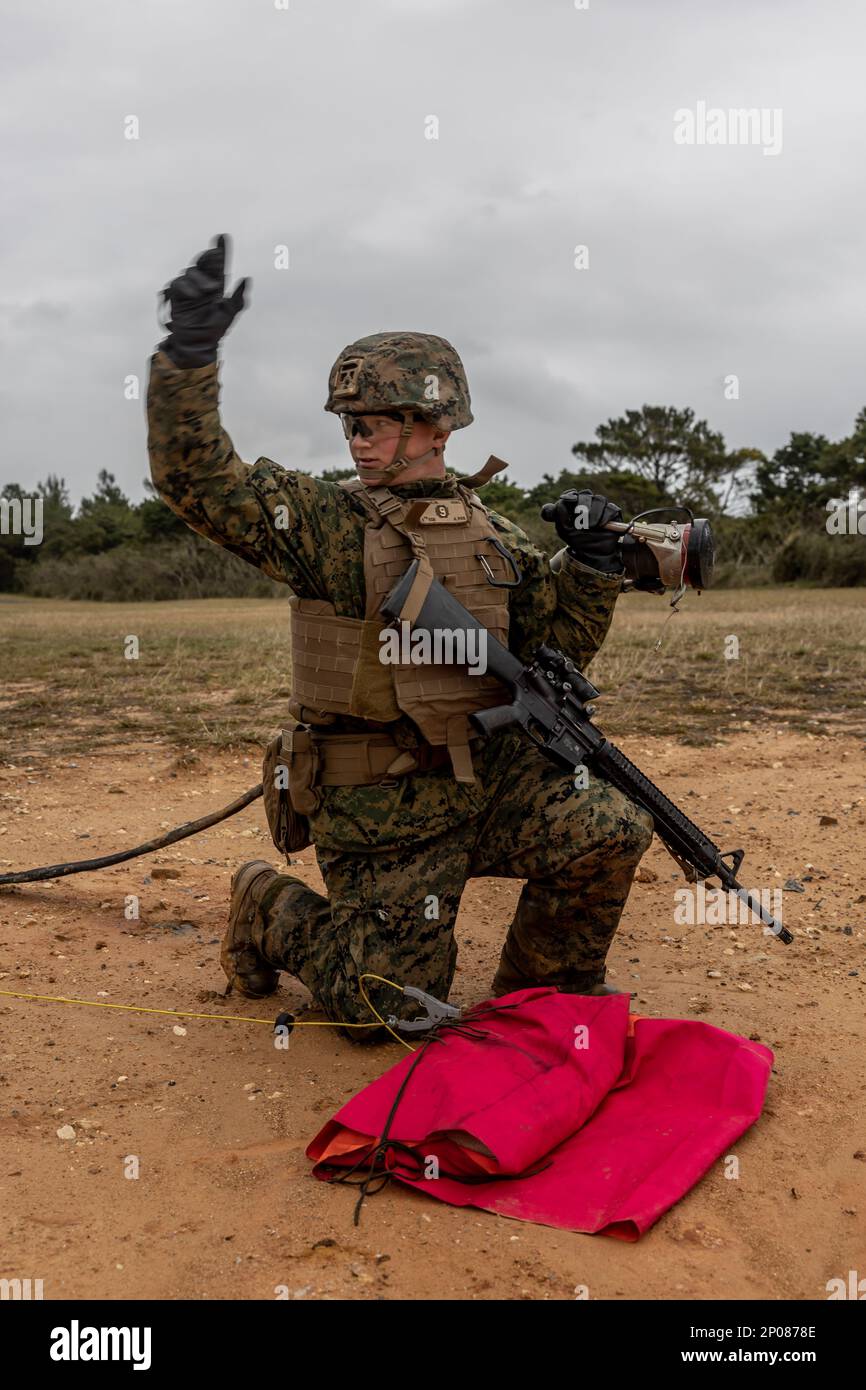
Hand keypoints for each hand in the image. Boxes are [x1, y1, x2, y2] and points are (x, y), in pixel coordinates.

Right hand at [159, 234, 249, 367]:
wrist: (197, 343)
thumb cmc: (214, 330)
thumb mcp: (229, 314)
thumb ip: (238, 298)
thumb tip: (247, 279)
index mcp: (216, 286)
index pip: (218, 265)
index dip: (220, 251)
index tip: (223, 237)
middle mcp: (202, 284)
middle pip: (204, 263)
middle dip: (210, 258)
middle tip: (217, 256)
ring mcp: (189, 288)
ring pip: (192, 272)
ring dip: (201, 279)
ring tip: (210, 290)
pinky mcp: (177, 296)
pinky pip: (179, 284)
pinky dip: (186, 287)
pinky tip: (195, 295)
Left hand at [541, 489, 623, 573]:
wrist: (593, 554)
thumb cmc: (578, 540)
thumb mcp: (564, 529)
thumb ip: (559, 515)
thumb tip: (560, 502)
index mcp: (575, 505)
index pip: (572, 494)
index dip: (570, 498)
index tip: (566, 503)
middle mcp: (589, 503)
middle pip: (586, 495)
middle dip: (582, 506)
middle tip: (580, 520)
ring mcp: (602, 507)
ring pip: (599, 500)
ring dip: (593, 513)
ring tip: (590, 526)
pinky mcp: (613, 513)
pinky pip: (610, 509)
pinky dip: (605, 516)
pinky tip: (600, 525)